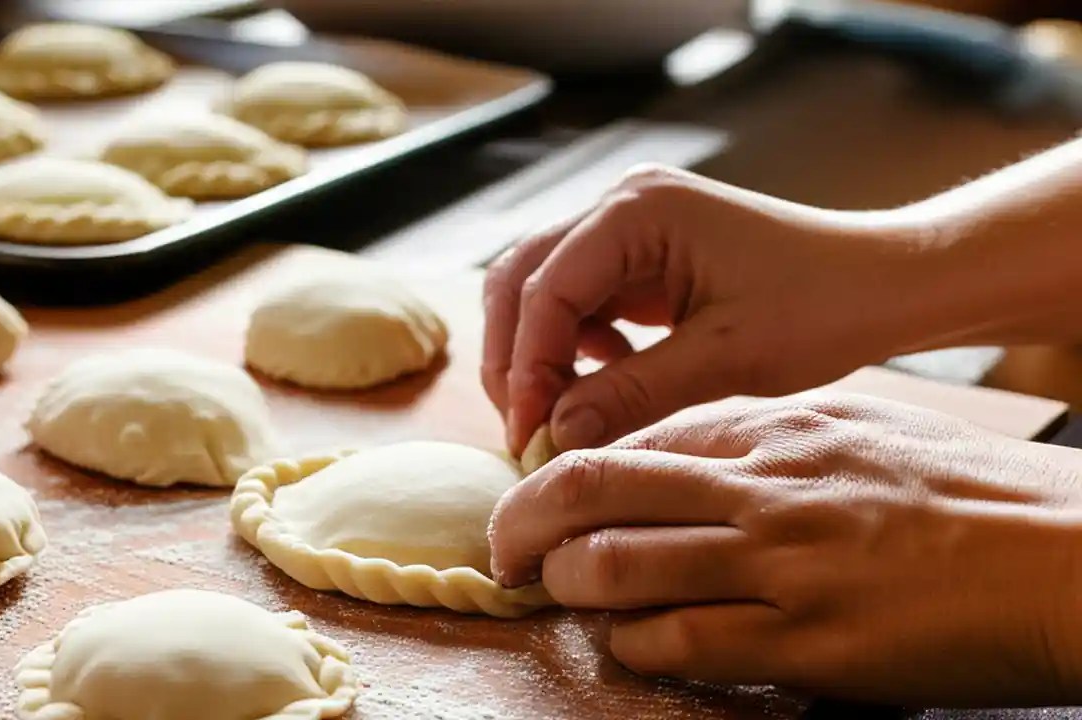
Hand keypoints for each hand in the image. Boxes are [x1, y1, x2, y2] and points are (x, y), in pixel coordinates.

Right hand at [481, 164, 948, 454]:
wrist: (886, 283)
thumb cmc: (824, 306)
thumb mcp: (725, 359)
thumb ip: (632, 394)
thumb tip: (554, 437)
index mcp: (639, 211)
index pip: (546, 289)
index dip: (526, 367)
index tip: (529, 436)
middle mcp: (621, 204)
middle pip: (521, 279)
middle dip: (515, 358)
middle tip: (527, 430)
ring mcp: (629, 227)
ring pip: (541, 291)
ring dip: (537, 354)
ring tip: (556, 417)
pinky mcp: (641, 257)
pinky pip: (579, 301)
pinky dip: (571, 347)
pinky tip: (600, 382)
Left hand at [488, 393, 1081, 705]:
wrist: (1061, 557)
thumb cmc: (964, 491)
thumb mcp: (857, 427)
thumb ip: (764, 434)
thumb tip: (676, 455)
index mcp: (775, 426)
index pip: (633, 437)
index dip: (568, 470)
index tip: (544, 498)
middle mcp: (763, 486)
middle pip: (595, 489)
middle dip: (524, 519)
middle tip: (503, 549)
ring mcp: (781, 564)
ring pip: (619, 565)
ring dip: (567, 583)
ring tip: (558, 594)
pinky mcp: (807, 642)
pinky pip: (679, 642)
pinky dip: (631, 643)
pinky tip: (626, 643)